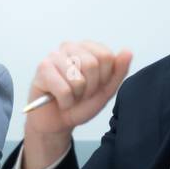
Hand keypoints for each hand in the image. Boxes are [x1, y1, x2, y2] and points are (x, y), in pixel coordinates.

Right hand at [21, 41, 131, 168]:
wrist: (57, 122)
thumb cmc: (80, 104)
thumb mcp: (105, 90)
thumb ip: (118, 72)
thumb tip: (127, 51)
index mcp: (87, 48)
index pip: (106, 56)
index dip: (104, 78)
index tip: (94, 86)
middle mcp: (69, 47)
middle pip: (92, 65)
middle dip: (90, 88)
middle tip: (80, 93)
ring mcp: (54, 56)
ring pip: (77, 78)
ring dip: (76, 96)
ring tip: (70, 96)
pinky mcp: (42, 69)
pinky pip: (63, 89)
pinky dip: (65, 102)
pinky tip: (59, 100)